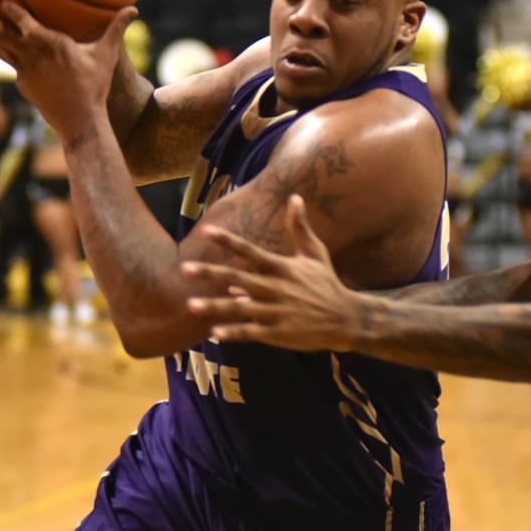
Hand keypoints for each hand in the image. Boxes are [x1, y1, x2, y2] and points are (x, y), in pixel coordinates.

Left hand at [0, 0, 140, 141]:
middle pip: (2, 34)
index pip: (28, 26)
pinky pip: (7, 61)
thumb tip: (134, 8)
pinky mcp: (22, 83)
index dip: (14, 12)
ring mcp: (24, 71)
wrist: (80, 122)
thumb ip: (116, 29)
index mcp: (53, 47)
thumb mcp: (106, 56)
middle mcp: (34, 58)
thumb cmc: (95, 87)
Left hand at [183, 196, 373, 351]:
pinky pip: (251, 332)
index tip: (208, 231)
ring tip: (191, 305)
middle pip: (237, 279)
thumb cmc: (327, 283)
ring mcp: (276, 312)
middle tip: (185, 269)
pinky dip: (233, 333)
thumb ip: (300, 227)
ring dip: (214, 307)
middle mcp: (276, 288)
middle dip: (210, 274)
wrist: (346, 318)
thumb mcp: (315, 253)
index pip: (250, 251)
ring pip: (239, 309)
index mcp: (281, 268)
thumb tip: (295, 197)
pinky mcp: (278, 333)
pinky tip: (215, 333)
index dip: (229, 241)